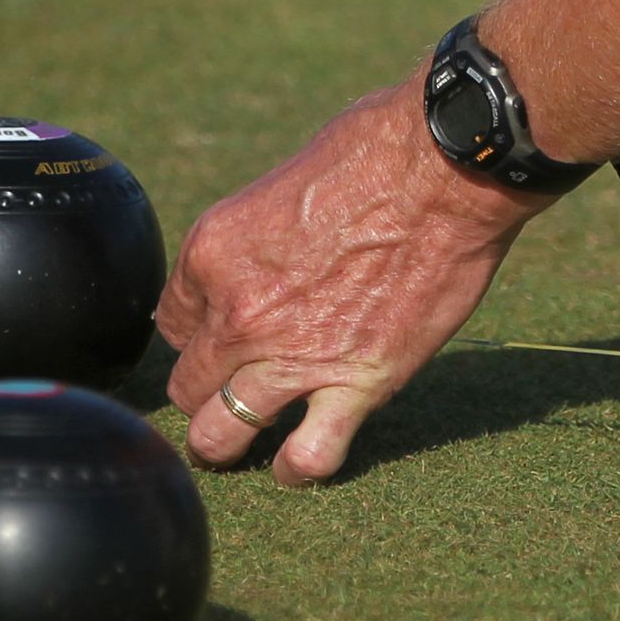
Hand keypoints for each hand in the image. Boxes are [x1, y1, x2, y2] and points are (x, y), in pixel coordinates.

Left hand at [154, 74, 556, 483]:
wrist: (447, 172)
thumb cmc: (377, 154)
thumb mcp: (285, 183)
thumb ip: (259, 237)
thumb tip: (265, 260)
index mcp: (213, 254)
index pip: (172, 322)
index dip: (200, 327)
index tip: (223, 327)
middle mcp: (240, 315)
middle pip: (189, 384)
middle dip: (205, 387)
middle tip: (230, 386)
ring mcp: (295, 358)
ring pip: (222, 435)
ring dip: (225, 440)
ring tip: (241, 442)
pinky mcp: (358, 384)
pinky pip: (309, 455)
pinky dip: (297, 466)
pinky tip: (296, 463)